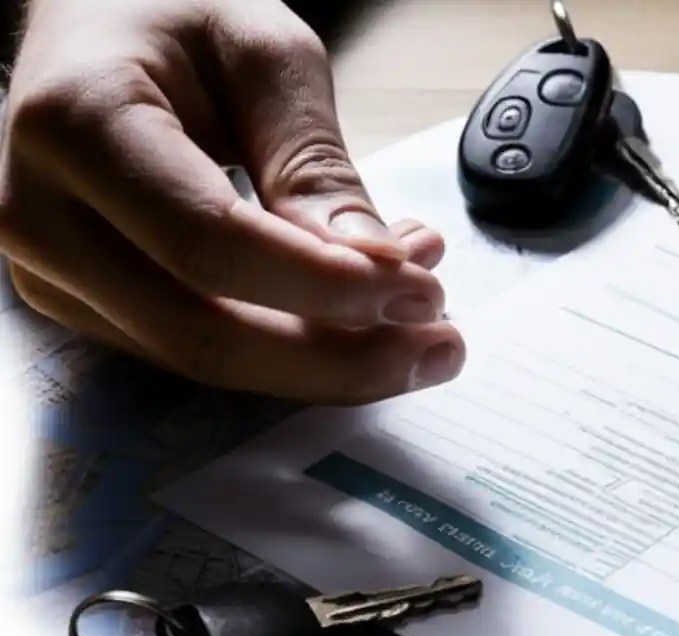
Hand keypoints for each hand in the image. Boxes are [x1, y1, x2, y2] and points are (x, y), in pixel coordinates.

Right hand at [0, 0, 463, 404]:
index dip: (323, 286)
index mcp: (76, 125)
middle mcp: (39, 216)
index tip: (421, 293)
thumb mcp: (264, 53)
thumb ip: (312, 160)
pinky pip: (199, 353)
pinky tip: (362, 311)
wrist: (96, 28)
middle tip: (440, 346)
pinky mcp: (89, 307)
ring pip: (204, 361)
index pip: (207, 243)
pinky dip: (292, 345)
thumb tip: (372, 268)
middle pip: (202, 332)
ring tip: (417, 315)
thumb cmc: (176, 17)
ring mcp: (54, 275)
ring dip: (327, 357)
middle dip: (340, 356)